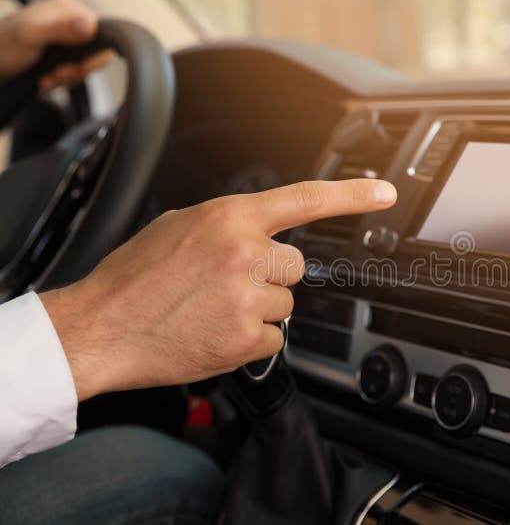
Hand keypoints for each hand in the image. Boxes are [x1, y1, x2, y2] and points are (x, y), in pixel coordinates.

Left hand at [0, 0, 112, 89]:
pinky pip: (77, 73)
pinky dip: (62, 81)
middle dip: (76, 70)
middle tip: (58, 74)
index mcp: (68, 9)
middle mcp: (72, 22)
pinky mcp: (64, 55)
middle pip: (96, 53)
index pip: (102, 34)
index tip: (75, 67)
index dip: (92, 56)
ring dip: (67, 78)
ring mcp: (68, 40)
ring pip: (86, 66)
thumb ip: (60, 29)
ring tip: (47, 78)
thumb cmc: (3, 45)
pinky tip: (47, 78)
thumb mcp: (31, 35)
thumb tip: (89, 25)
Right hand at [39, 179, 396, 400]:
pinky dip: (250, 339)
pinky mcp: (246, 338)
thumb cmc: (133, 277)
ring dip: (259, 308)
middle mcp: (245, 253)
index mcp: (229, 218)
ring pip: (285, 304)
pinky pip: (273, 338)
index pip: (304, 199)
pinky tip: (216, 331)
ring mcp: (248, 297)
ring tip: (213, 309)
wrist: (100, 328)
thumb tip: (261, 229)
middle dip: (269, 276)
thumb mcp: (179, 226)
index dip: (351, 196)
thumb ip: (229, 224)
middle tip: (227, 284)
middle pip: (295, 266)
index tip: (385, 194)